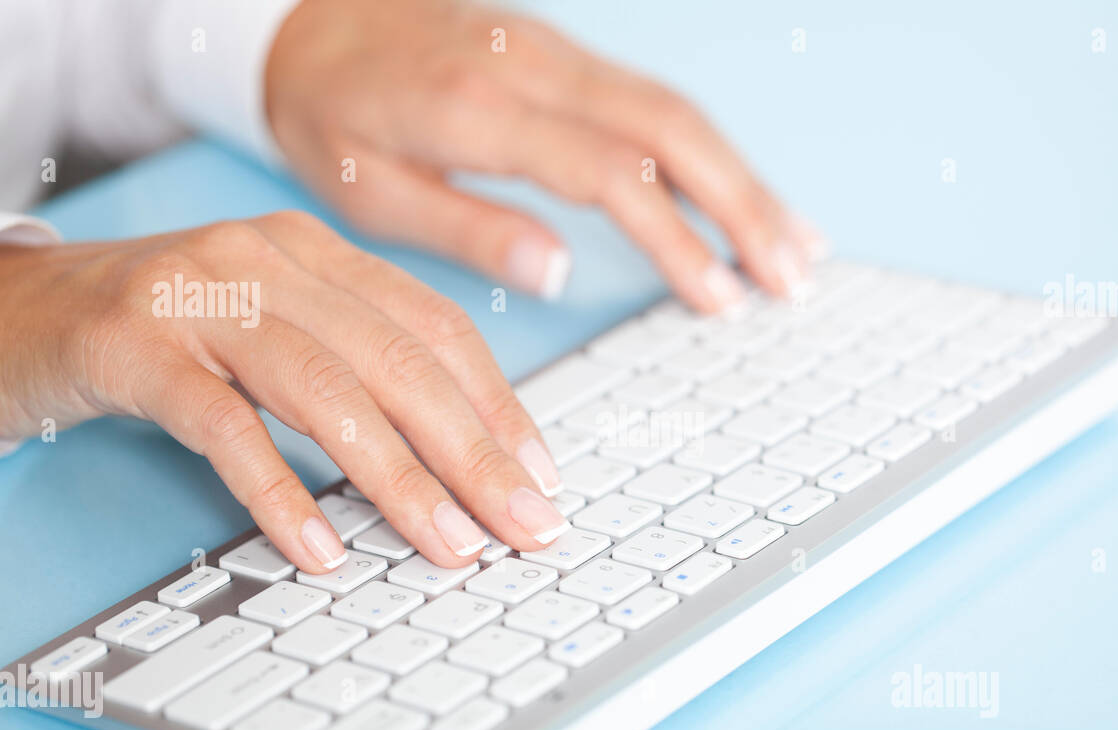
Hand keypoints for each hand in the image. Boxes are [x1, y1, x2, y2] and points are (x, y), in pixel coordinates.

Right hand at [0, 212, 569, 572]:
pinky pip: (223, 425)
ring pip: (327, 390)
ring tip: (450, 545)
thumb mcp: (274, 334)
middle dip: (475, 453)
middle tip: (525, 526)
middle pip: (399, 361)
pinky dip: (280, 492)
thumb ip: (355, 373)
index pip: (435, 329)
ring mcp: (199, 294)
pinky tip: (323, 549)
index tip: (542, 476)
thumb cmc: (166, 334)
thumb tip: (459, 463)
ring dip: (400, 479)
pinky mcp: (133, 344)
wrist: (18, 310)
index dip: (500, 406)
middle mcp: (268, 258)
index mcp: (317, 253)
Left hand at [265, 0, 825, 311]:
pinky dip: (713, 153)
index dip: (678, 238)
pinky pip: (656, 99)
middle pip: (673, 128)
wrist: (304, 15)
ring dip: (746, 180)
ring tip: (798, 247)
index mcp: (481, 111)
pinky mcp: (565, 56)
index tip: (721, 298)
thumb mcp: (366, 187)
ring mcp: (558, 54)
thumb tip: (556, 272)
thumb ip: (464, 230)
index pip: (612, 172)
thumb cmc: (328, 110)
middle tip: (794, 280)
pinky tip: (744, 194)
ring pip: (678, 110)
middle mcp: (535, 70)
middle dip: (746, 207)